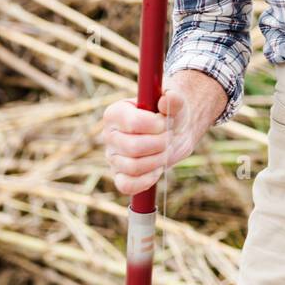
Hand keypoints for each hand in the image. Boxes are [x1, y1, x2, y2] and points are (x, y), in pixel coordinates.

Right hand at [99, 70, 224, 195]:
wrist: (174, 131)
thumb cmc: (169, 114)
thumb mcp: (175, 102)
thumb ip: (174, 98)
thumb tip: (168, 98)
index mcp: (115, 113)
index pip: (134, 123)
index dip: (157, 125)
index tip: (166, 120)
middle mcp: (109, 135)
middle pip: (134, 147)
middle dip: (161, 143)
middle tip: (169, 136)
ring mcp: (113, 157)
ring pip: (133, 167)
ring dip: (159, 159)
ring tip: (166, 149)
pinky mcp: (120, 175)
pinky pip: (127, 185)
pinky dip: (147, 180)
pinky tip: (158, 168)